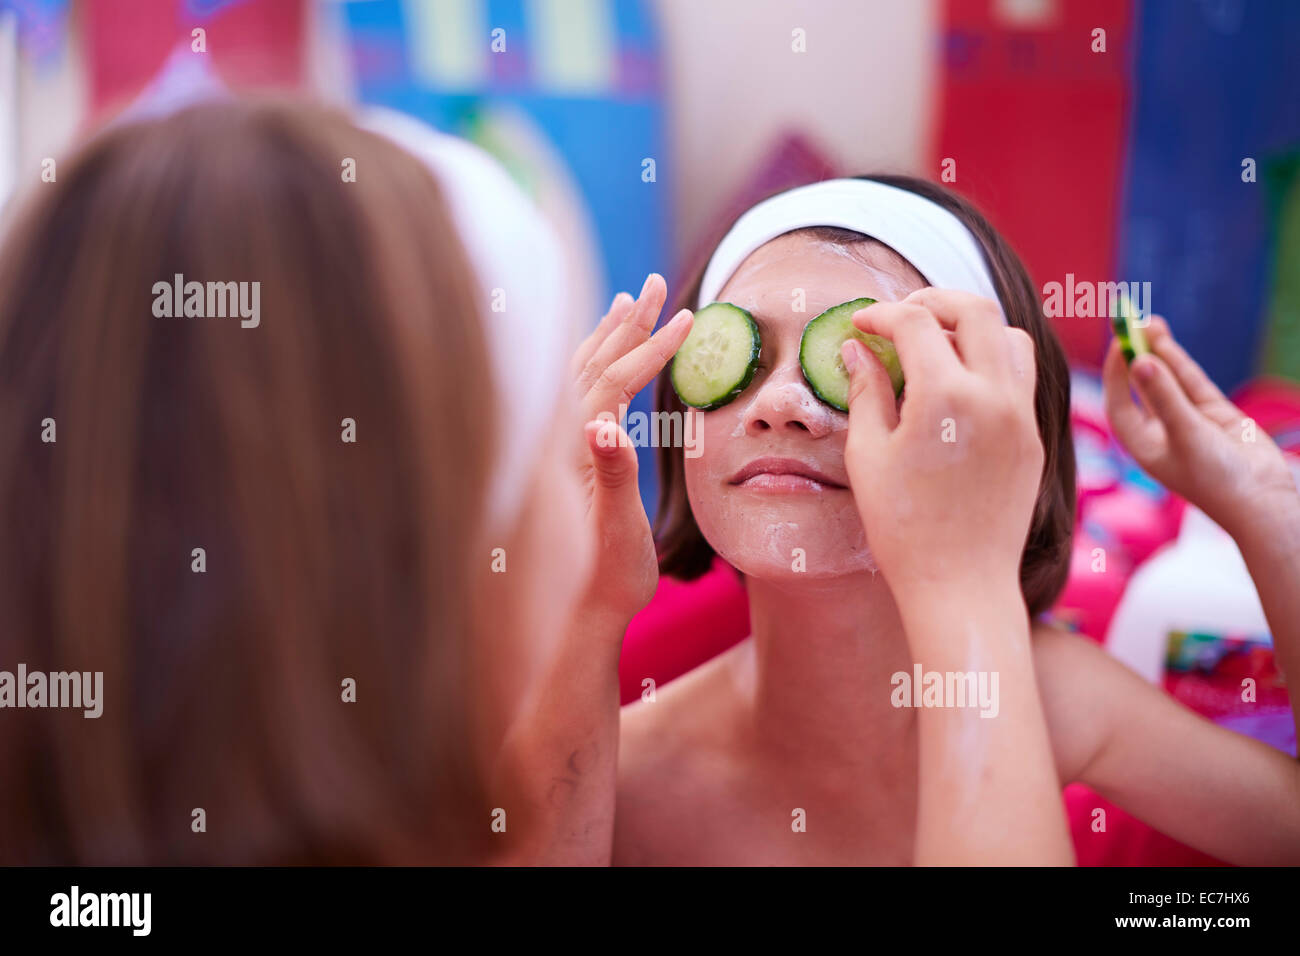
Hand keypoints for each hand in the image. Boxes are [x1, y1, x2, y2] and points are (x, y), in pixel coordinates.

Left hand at [570, 274, 692, 621]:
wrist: (578, 617)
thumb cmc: (607, 581)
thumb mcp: (617, 534)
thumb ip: (613, 477)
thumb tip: (603, 426)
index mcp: (573, 454)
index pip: (614, 382)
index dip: (652, 348)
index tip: (689, 316)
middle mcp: (557, 444)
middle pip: (591, 365)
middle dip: (627, 323)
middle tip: (656, 283)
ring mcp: (557, 451)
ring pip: (578, 375)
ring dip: (607, 336)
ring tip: (629, 303)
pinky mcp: (562, 462)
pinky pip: (575, 395)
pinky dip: (593, 364)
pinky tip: (604, 360)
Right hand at [841, 288, 1040, 605]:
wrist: (961, 585)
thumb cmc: (903, 528)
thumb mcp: (867, 455)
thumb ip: (866, 392)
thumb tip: (858, 349)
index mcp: (946, 397)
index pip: (915, 323)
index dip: (881, 314)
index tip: (860, 324)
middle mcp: (995, 396)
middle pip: (974, 310)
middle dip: (932, 302)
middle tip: (899, 317)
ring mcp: (1022, 416)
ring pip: (1010, 335)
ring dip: (971, 326)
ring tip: (935, 344)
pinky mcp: (1035, 438)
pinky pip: (1022, 375)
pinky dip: (993, 359)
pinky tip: (960, 382)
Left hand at [1102, 316, 1298, 538]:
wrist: (1263, 499)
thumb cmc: (1216, 477)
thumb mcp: (1187, 434)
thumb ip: (1165, 397)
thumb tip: (1140, 362)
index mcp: (1142, 445)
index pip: (1119, 403)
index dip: (1115, 374)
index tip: (1119, 344)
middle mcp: (1160, 432)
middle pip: (1140, 387)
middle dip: (1135, 356)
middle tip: (1130, 323)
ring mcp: (1187, 421)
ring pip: (1167, 380)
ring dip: (1158, 353)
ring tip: (1149, 322)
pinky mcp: (1214, 415)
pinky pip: (1192, 384)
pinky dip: (1179, 363)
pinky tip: (1165, 342)